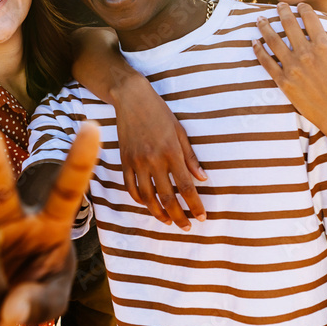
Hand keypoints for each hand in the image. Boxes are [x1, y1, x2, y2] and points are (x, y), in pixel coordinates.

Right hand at [0, 121, 99, 325]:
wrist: (9, 293)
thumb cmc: (41, 286)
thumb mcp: (54, 302)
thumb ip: (39, 306)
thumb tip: (7, 314)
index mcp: (52, 221)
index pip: (68, 189)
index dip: (80, 160)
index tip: (93, 126)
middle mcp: (14, 215)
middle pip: (0, 192)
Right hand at [115, 77, 205, 229]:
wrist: (131, 98)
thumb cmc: (159, 113)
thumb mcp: (180, 132)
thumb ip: (190, 157)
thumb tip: (202, 178)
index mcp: (171, 152)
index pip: (185, 186)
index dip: (194, 205)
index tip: (201, 217)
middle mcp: (153, 160)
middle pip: (167, 197)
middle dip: (178, 215)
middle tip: (186, 227)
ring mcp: (136, 161)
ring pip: (147, 197)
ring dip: (158, 213)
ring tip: (168, 220)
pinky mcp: (124, 161)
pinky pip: (131, 187)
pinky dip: (139, 199)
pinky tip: (148, 205)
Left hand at [253, 3, 326, 132]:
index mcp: (325, 47)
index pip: (311, 20)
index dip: (304, 9)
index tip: (300, 5)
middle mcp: (306, 54)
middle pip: (289, 26)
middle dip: (282, 12)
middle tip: (278, 5)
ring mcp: (293, 69)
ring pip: (273, 41)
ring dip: (265, 27)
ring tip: (259, 19)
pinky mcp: (284, 83)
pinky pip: (266, 63)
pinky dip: (258, 51)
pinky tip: (254, 43)